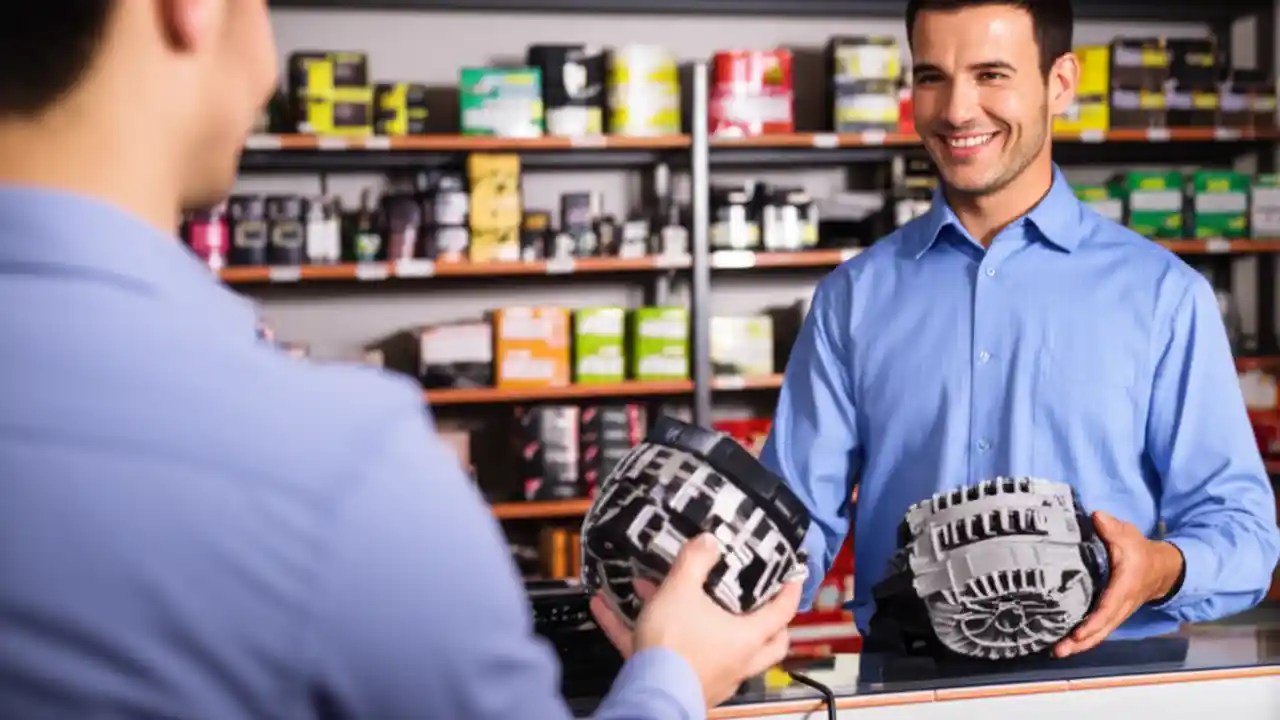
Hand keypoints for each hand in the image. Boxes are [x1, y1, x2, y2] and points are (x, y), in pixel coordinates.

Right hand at [590, 534, 802, 707]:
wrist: (647, 692)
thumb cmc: (675, 642)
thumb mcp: (682, 590)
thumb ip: (694, 561)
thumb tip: (708, 540)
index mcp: (746, 638)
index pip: (780, 613)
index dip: (789, 592)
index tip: (794, 577)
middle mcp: (735, 662)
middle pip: (764, 645)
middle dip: (765, 625)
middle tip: (760, 605)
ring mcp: (710, 677)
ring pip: (708, 647)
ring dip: (687, 619)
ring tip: (654, 592)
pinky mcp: (679, 683)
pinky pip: (661, 653)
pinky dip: (634, 632)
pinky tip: (603, 609)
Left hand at [1054, 511, 1183, 657]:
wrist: (1161, 569)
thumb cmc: (1140, 552)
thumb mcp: (1128, 536)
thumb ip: (1111, 528)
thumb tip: (1097, 516)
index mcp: (1124, 587)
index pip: (1108, 608)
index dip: (1093, 622)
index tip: (1078, 633)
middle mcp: (1121, 605)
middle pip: (1101, 629)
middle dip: (1080, 642)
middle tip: (1058, 651)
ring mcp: (1117, 613)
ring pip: (1099, 633)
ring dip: (1079, 645)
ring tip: (1057, 652)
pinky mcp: (1112, 614)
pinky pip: (1099, 630)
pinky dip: (1083, 639)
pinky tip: (1065, 644)